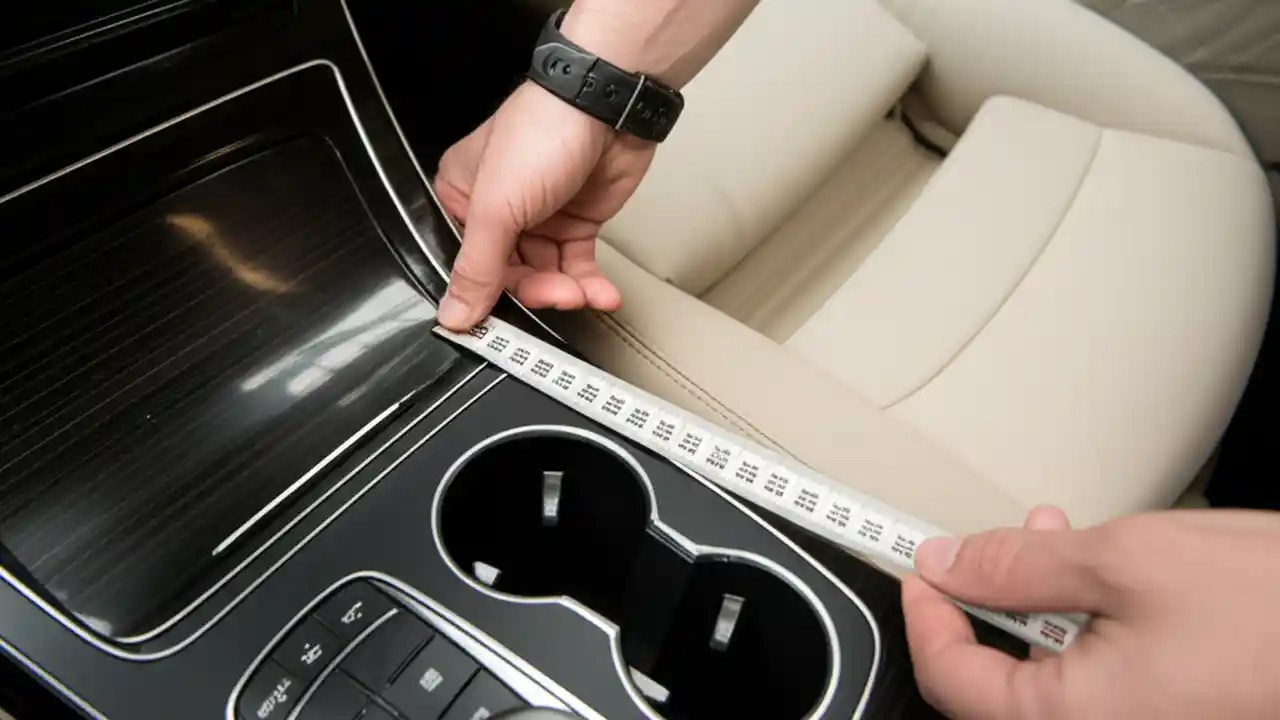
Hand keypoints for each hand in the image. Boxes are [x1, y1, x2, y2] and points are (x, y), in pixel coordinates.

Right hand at [433, 81, 655, 329]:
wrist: (609, 107)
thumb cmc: (543, 133)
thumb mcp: (497, 207)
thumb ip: (477, 268)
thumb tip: (454, 315)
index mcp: (461, 198)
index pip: (465, 263)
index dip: (484, 294)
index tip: (500, 322)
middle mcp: (498, 210)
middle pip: (508, 275)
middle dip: (535, 291)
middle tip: (557, 297)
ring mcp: (539, 217)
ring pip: (545, 275)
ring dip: (566, 291)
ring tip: (583, 294)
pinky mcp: (576, 222)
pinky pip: (577, 266)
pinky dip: (589, 284)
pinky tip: (602, 295)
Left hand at [902, 506, 1279, 718]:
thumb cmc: (1278, 610)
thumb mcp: (1127, 561)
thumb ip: (1021, 566)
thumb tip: (949, 564)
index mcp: (1077, 719)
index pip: (952, 680)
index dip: (925, 614)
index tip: (916, 565)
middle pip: (999, 679)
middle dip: (985, 599)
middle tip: (979, 544)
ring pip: (1053, 669)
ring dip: (1039, 599)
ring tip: (1052, 538)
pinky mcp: (1174, 708)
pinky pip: (1103, 674)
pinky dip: (1087, 619)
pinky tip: (1102, 573)